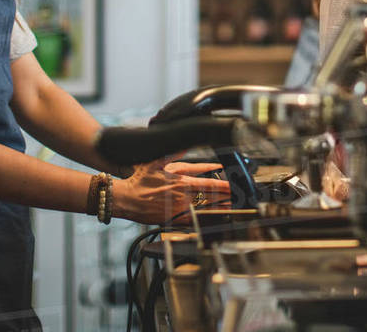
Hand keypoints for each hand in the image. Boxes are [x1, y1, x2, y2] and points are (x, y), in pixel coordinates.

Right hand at [112, 160, 232, 224]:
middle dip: (227, 198)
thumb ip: (174, 154)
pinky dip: (204, 220)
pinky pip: (193, 222)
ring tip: (233, 208)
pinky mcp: (173, 220)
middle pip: (211, 198)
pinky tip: (213, 220)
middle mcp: (183, 197)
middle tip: (240, 197)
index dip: (225, 185)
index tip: (235, 185)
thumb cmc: (140, 181)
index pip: (209, 184)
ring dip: (220, 209)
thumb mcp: (156, 162)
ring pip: (205, 211)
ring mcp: (179, 210)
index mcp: (181, 182)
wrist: (126, 200)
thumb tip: (186, 144)